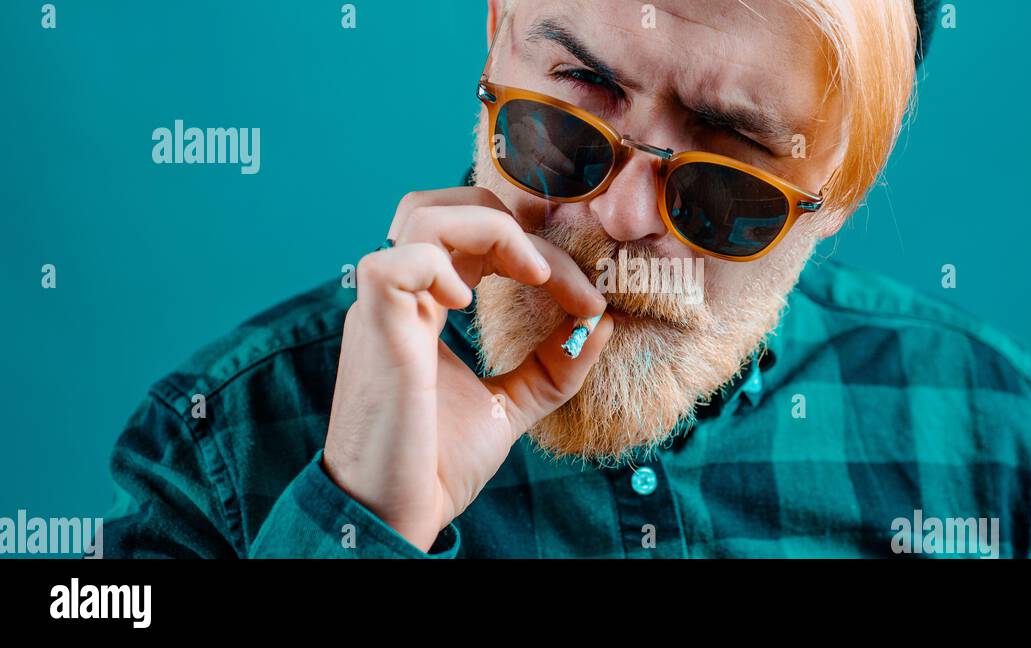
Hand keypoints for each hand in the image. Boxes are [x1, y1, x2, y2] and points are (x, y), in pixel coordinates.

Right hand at [322, 187, 609, 551]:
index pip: (476, 236)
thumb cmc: (436, 462)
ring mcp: (384, 308)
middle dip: (520, 229)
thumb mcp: (512, 405)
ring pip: (423, 214)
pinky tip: (468, 303)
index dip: (536, 250)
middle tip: (564, 282)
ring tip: (533, 274)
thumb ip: (553, 365)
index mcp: (427, 306)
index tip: (586, 300)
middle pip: (450, 205)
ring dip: (493, 231)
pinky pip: (393, 262)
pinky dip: (439, 264)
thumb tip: (602, 323)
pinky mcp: (374, 329)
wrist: (394, 512)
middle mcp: (404, 297)